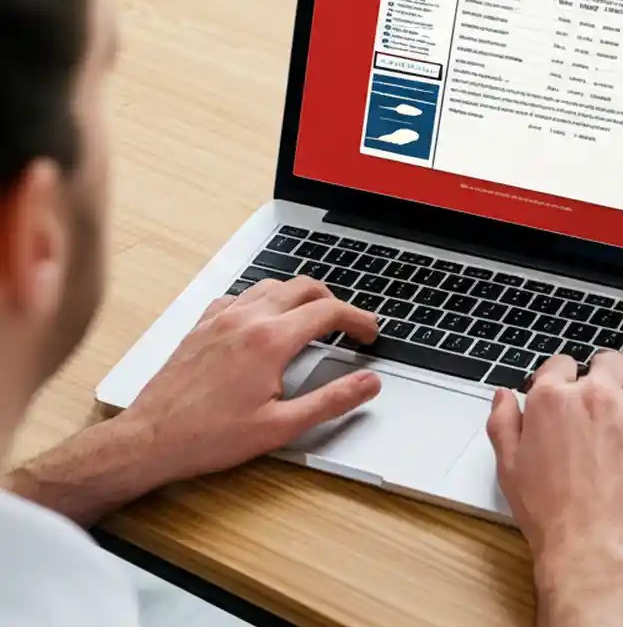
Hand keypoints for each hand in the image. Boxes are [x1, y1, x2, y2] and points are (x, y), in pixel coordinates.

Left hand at [119, 277, 381, 486]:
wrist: (151, 439)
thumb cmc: (209, 437)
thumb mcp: (282, 426)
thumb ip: (332, 401)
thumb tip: (367, 384)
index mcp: (270, 341)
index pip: (329, 312)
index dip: (358, 320)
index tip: (368, 334)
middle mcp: (246, 319)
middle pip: (304, 287)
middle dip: (334, 302)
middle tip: (347, 326)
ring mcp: (221, 319)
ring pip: (272, 286)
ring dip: (300, 297)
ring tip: (313, 320)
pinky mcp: (202, 326)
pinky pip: (240, 296)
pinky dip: (263, 301)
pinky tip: (264, 323)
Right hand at [486, 352, 622, 626]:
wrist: (588, 544)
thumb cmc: (546, 510)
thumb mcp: (508, 466)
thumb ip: (503, 423)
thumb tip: (504, 397)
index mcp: (552, 400)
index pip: (560, 363)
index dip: (560, 376)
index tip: (562, 390)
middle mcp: (594, 397)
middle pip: (609, 360)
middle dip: (604, 371)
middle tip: (600, 393)